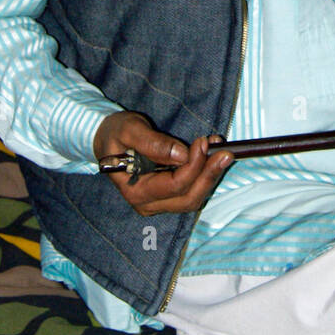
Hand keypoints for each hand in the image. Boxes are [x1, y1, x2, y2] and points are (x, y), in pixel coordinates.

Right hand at [93, 110, 231, 216]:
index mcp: (135, 191)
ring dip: (211, 176)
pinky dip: (205, 175)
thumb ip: (152, 142)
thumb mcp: (129, 130)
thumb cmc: (116, 134)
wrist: (109, 140)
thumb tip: (182, 154)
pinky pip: (192, 191)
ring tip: (222, 151)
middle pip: (188, 198)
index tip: (203, 142)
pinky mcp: (169, 196)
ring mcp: (160, 203)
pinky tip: (213, 156)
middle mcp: (148, 204)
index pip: (174, 186)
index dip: (193, 166)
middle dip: (209, 175)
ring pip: (194, 198)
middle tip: (225, 152)